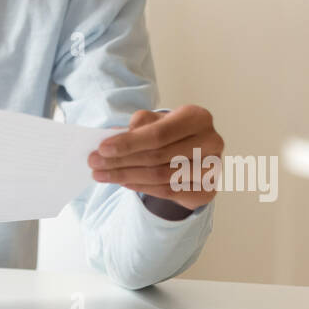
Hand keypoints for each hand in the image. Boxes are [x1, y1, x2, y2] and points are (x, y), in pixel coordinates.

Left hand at [87, 105, 222, 210]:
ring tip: (103, 175)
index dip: (128, 143)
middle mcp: (211, 142)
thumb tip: (111, 140)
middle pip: (158, 156)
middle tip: (95, 164)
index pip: (158, 134)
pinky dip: (142, 187)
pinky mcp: (208, 190)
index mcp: (197, 117)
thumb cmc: (169, 133)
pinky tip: (124, 182)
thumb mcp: (154, 122)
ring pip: (161, 176)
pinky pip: (168, 191)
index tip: (101, 149)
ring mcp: (213, 168)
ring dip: (127, 177)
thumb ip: (137, 126)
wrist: (193, 153)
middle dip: (121, 161)